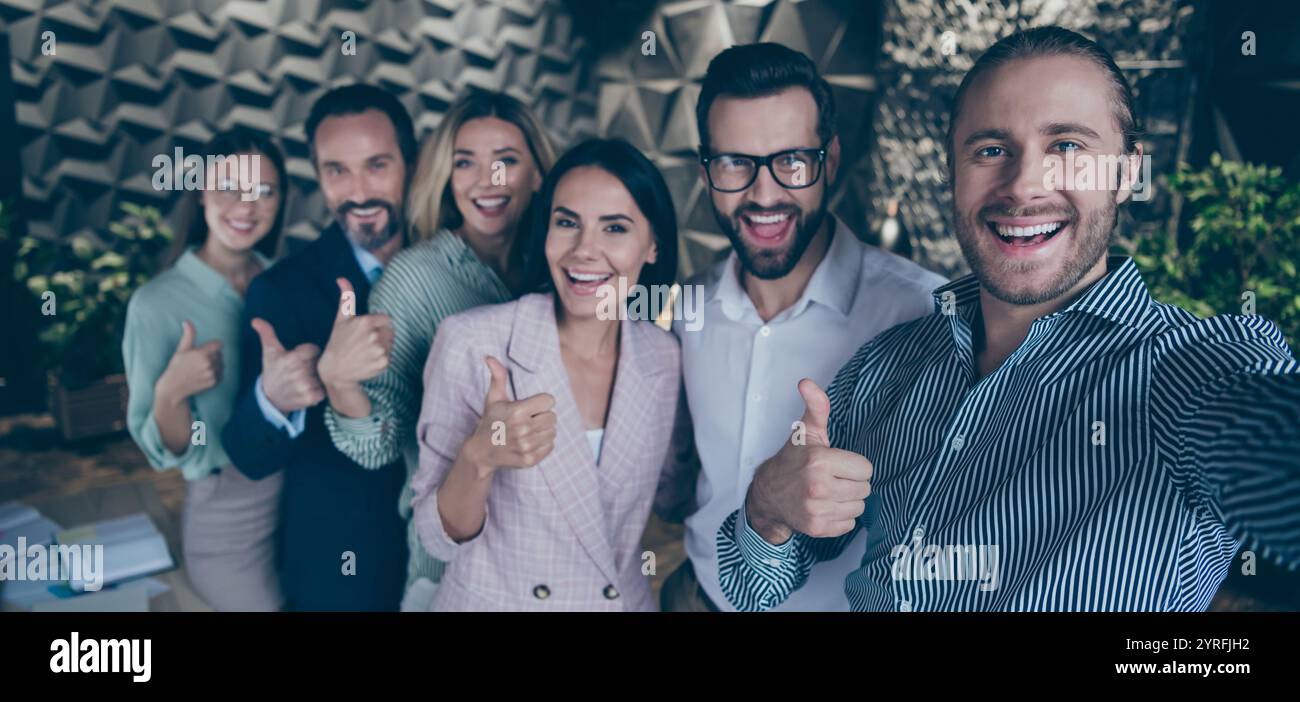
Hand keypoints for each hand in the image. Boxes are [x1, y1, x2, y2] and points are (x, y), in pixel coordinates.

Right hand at [155, 320, 222, 404]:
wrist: (174, 387)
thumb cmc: (176, 366)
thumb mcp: (181, 350)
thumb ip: (188, 335)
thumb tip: (187, 321)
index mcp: (201, 354)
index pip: (218, 344)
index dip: (213, 345)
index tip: (207, 348)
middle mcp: (208, 364)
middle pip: (219, 354)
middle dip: (212, 354)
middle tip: (199, 360)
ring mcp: (212, 374)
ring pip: (221, 363)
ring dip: (215, 363)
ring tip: (202, 366)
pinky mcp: (214, 382)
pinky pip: (221, 373)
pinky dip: (216, 372)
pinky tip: (205, 373)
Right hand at [251, 317, 324, 413]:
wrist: (270, 398)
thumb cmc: (273, 370)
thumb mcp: (270, 351)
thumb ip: (267, 333)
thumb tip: (255, 320)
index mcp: (292, 358)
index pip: (314, 350)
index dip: (308, 353)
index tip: (300, 358)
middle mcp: (299, 371)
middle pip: (319, 362)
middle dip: (313, 365)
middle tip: (302, 370)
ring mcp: (305, 385)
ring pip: (323, 375)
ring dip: (318, 377)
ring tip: (306, 380)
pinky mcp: (311, 397)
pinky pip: (324, 390)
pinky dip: (320, 390)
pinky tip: (309, 390)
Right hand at [318, 278, 393, 389]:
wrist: (334, 370)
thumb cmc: (337, 341)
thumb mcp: (341, 319)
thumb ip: (346, 298)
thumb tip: (341, 278)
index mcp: (366, 322)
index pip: (387, 320)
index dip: (378, 325)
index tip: (366, 332)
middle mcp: (374, 336)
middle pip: (389, 332)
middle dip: (380, 335)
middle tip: (364, 343)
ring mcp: (379, 351)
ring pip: (389, 344)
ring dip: (381, 347)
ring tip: (365, 352)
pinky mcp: (383, 363)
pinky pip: (389, 357)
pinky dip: (381, 359)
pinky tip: (368, 361)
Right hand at [461, 356, 556, 477]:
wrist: (481, 452)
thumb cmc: (490, 421)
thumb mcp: (493, 398)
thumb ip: (497, 376)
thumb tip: (489, 356)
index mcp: (517, 411)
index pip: (549, 401)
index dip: (541, 402)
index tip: (530, 406)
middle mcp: (522, 429)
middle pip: (553, 417)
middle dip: (542, 416)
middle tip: (529, 419)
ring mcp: (526, 446)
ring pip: (553, 432)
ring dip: (544, 430)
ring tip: (529, 430)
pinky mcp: (529, 460)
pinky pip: (550, 447)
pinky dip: (544, 444)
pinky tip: (530, 441)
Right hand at [745, 379, 871, 544]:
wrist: (768, 495)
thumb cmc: (792, 462)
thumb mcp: (806, 432)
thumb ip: (816, 407)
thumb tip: (806, 382)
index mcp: (820, 460)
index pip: (866, 469)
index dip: (854, 466)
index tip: (837, 465)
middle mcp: (818, 486)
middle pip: (865, 489)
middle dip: (852, 483)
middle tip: (832, 479)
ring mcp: (817, 509)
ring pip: (859, 508)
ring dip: (847, 501)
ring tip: (828, 493)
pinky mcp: (817, 528)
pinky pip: (849, 524)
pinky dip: (840, 518)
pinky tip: (824, 508)